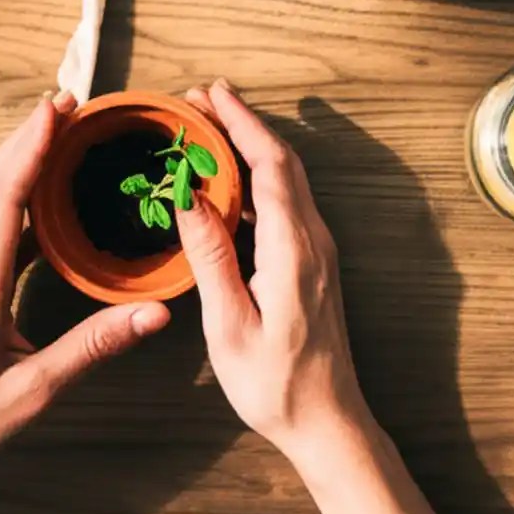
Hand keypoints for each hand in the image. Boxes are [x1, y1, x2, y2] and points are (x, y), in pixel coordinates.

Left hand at [0, 92, 171, 513]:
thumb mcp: (31, 393)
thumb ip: (92, 348)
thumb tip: (153, 313)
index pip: (3, 195)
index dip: (31, 145)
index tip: (59, 106)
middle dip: (29, 135)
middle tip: (72, 103)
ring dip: (22, 158)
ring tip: (62, 135)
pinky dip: (20, 197)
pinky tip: (48, 200)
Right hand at [176, 81, 460, 513]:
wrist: (326, 419)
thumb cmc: (275, 383)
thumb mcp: (229, 323)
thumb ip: (210, 256)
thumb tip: (187, 198)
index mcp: (293, 249)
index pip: (269, 165)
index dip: (240, 122)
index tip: (209, 93)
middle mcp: (313, 240)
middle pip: (281, 162)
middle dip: (242, 124)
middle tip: (199, 102)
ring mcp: (317, 251)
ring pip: (286, 180)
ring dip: (249, 149)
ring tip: (206, 133)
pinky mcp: (312, 264)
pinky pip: (285, 204)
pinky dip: (255, 180)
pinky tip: (226, 185)